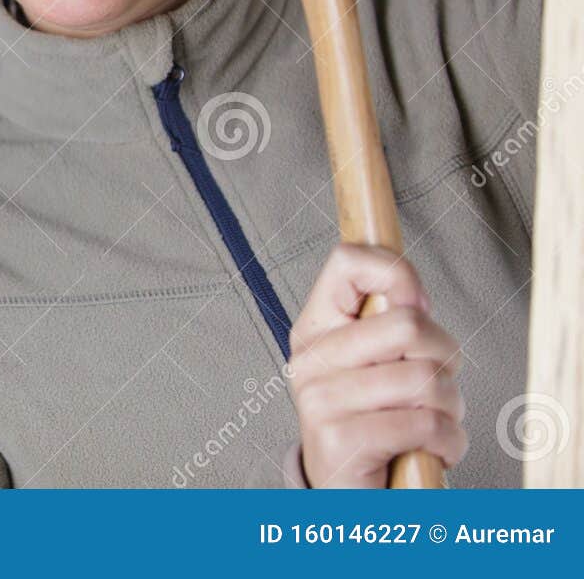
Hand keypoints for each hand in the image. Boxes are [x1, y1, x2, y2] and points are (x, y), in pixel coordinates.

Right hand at [287, 243, 466, 487]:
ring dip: (450, 408)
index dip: (398, 273)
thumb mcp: (381, 365)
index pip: (349, 262)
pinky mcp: (338, 440)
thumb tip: (413, 297)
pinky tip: (432, 450)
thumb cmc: (378, 424)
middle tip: (435, 383)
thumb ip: (393, 324)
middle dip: (445, 357)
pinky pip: (424, 424)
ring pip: (425, 379)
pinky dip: (447, 442)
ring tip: (433, 422)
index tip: (415, 307)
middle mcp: (309, 359)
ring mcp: (318, 399)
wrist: (353, 498)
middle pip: (409, 324)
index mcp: (316, 329)